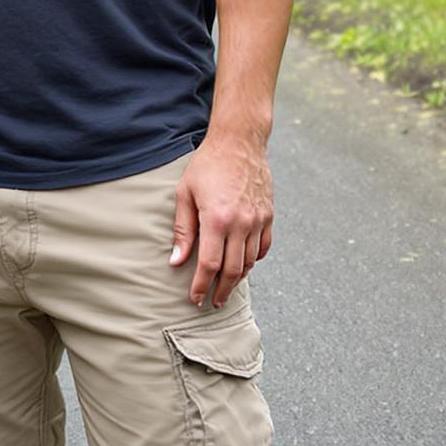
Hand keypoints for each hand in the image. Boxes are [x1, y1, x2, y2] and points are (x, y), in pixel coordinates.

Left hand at [170, 133, 273, 307]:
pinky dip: (253, 260)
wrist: (239, 142)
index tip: (195, 299)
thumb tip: (176, 261)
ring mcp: (258, 221)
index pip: (210, 265)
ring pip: (249, 262)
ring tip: (225, 286)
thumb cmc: (207, 165)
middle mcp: (241, 224)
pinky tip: (242, 264)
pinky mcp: (269, 216)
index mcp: (217, 219)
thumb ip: (182, 229)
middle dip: (221, 291)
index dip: (201, 285)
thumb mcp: (185, 193)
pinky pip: (263, 248)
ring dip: (237, 278)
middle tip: (212, 302)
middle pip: (232, 270)